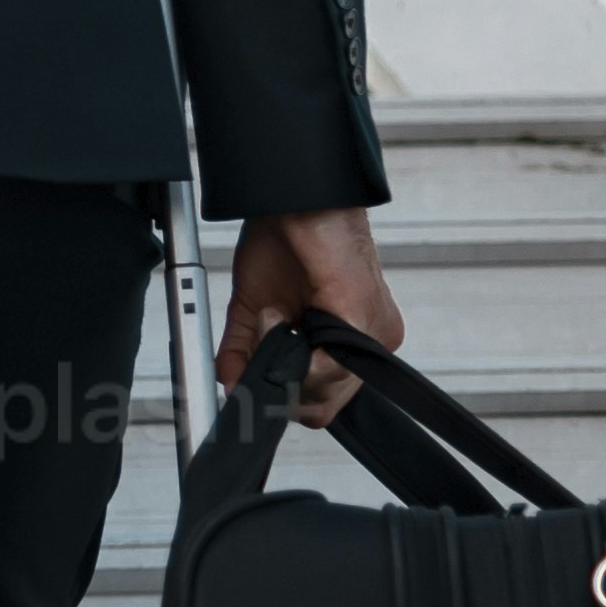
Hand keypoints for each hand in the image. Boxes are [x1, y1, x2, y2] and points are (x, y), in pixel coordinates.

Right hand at [214, 204, 403, 407]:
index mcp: (349, 344)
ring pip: (326, 395)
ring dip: (285, 364)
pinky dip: (297, 353)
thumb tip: (231, 390)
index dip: (285, 396)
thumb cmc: (285, 243)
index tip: (258, 376)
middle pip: (322, 407)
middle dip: (282, 386)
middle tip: (263, 341)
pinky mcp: (366, 319)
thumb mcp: (253, 310)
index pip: (323, 403)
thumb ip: (243, 354)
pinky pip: (332, 367)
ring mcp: (374, 335)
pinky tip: (283, 318)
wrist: (294, 199)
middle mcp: (369, 344)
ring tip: (273, 317)